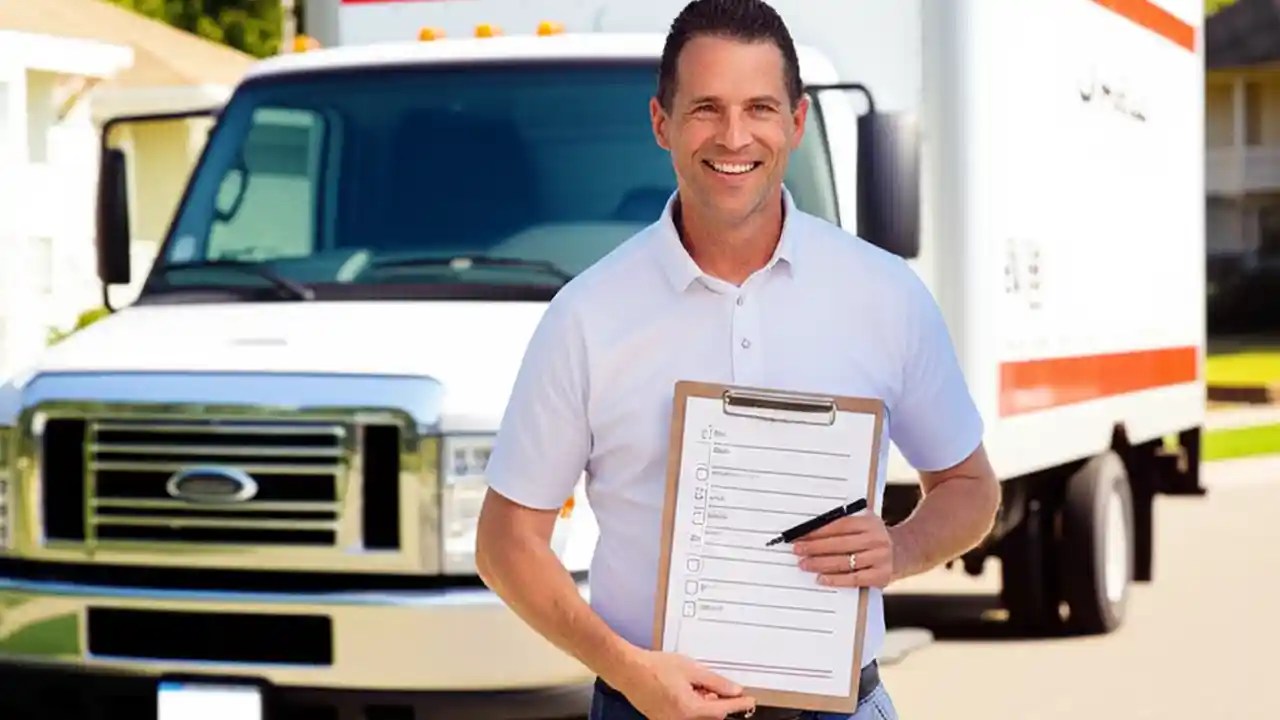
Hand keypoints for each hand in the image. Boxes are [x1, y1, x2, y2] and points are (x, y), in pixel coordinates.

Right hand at [614, 649, 757, 718]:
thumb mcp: (690, 669)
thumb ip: (715, 682)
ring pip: (697, 716)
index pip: (722, 710)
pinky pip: (684, 716)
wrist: (628, 670)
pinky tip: (687, 690)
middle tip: (720, 687)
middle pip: (710, 716)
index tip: (750, 701)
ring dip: (704, 704)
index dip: (738, 704)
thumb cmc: (655, 667)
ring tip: (698, 684)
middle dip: (718, 702)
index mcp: (690, 710)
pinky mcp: (662, 719)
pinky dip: (691, 706)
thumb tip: (733, 690)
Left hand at [791, 514, 893, 587]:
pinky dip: (836, 580)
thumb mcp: (864, 524)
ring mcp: (880, 558)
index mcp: (869, 522)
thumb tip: (809, 531)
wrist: (906, 551)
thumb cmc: (874, 537)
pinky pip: (854, 579)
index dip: (817, 531)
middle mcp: (876, 539)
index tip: (799, 535)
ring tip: (804, 564)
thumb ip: (843, 525)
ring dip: (820, 564)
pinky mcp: (881, 576)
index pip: (838, 525)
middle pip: (839, 544)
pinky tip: (822, 579)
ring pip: (844, 562)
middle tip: (797, 550)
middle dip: (814, 548)